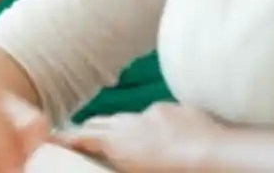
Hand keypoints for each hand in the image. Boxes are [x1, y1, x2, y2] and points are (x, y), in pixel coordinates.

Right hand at [57, 103, 224, 171]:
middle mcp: (130, 123)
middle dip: (90, 132)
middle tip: (82, 141)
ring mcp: (155, 113)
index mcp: (118, 144)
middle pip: (99, 123)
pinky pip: (159, 116)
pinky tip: (168, 139)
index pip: (80, 137)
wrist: (222, 157)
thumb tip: (111, 162)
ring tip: (132, 145)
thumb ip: (120, 165)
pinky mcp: (178, 109)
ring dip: (125, 130)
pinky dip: (155, 126)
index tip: (52, 140)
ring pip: (129, 119)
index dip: (64, 139)